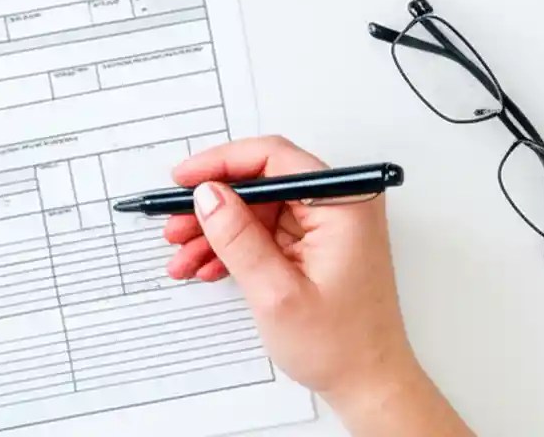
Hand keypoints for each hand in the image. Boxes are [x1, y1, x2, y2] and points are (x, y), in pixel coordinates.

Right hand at [163, 137, 470, 434]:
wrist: (368, 386)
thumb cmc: (341, 346)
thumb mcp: (277, 293)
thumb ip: (238, 238)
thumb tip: (208, 195)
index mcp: (343, 205)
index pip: (273, 157)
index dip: (222, 163)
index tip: (185, 180)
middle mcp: (338, 206)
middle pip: (260, 182)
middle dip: (212, 203)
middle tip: (175, 223)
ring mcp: (325, 226)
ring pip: (255, 208)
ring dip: (215, 229)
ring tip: (183, 253)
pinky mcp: (313, 244)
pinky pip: (262, 231)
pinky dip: (232, 246)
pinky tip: (206, 265)